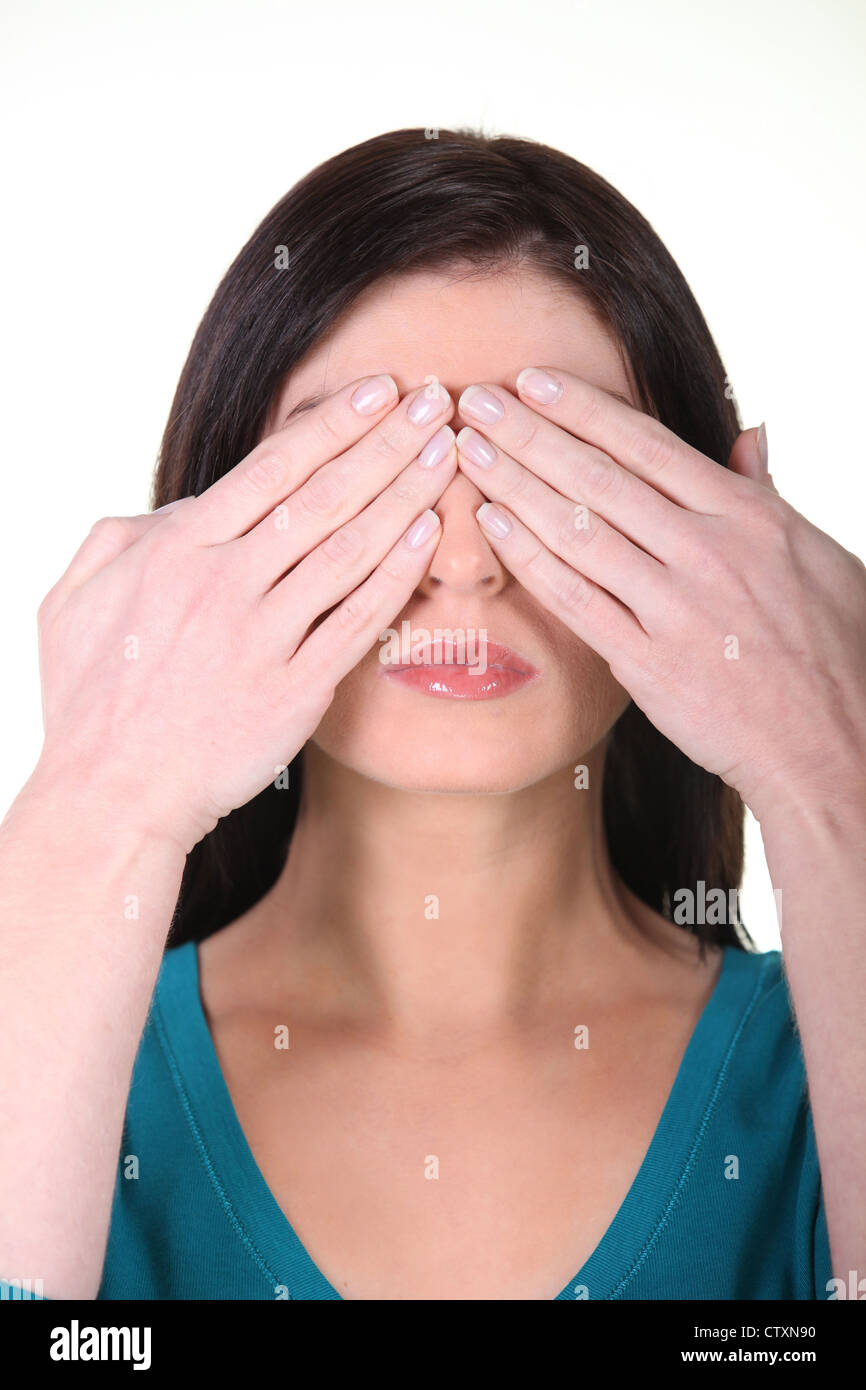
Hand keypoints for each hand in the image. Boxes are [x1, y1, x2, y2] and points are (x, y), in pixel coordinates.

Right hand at [35, 375, 456, 853]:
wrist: (112, 795)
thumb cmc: (90, 697)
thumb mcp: (75, 597)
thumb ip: (125, 536)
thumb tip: (188, 507)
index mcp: (176, 550)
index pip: (272, 468)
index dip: (334, 423)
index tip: (379, 390)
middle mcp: (225, 583)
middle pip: (325, 496)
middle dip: (386, 442)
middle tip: (434, 400)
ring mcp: (264, 637)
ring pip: (351, 550)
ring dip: (405, 494)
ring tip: (447, 454)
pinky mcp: (296, 690)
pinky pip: (359, 620)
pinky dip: (397, 574)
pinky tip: (429, 535)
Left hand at [455, 367, 865, 820]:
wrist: (832, 743)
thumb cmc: (833, 647)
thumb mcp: (818, 553)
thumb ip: (765, 492)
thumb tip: (748, 433)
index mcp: (747, 516)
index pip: (648, 445)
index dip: (582, 408)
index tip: (531, 382)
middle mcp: (707, 552)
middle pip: (599, 479)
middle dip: (530, 434)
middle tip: (478, 402)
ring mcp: (675, 609)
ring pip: (578, 531)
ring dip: (515, 486)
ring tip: (469, 453)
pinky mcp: (649, 665)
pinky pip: (577, 601)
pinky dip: (531, 559)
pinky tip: (493, 526)